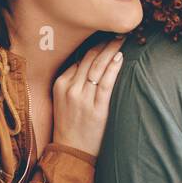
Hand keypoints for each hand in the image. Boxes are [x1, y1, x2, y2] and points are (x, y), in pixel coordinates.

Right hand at [51, 38, 124, 156]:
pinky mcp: (96, 109)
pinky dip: (113, 68)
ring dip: (111, 50)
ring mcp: (82, 99)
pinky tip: (120, 57)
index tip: (105, 34)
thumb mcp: (62, 98)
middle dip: (104, 42)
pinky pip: (106, 83)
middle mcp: (70, 89)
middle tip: (117, 30)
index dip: (94, 44)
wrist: (69, 152)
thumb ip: (72, 80)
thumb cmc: (68, 124)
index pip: (79, 58)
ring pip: (98, 67)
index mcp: (60, 84)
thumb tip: (87, 60)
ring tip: (121, 38)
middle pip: (89, 58)